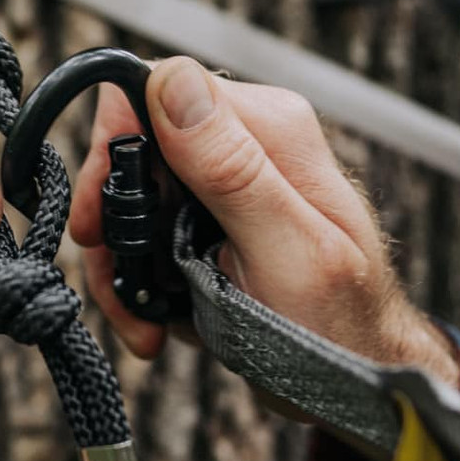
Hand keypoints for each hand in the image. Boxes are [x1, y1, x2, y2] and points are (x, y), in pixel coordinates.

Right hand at [71, 57, 458, 386]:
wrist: (356, 379)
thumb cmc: (341, 327)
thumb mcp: (286, 251)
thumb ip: (232, 168)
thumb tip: (172, 81)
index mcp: (271, 129)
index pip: (157, 88)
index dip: (114, 148)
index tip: (103, 218)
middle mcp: (247, 142)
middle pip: (137, 145)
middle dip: (113, 216)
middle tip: (113, 275)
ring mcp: (229, 179)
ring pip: (135, 192)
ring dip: (123, 258)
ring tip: (139, 316)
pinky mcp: (214, 216)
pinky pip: (151, 226)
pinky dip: (139, 274)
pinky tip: (154, 316)